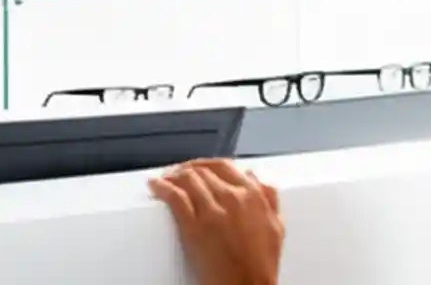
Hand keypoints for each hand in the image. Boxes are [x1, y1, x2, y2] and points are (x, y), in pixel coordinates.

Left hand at [149, 159, 283, 284]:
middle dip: (186, 170)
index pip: (223, 166)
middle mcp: (232, 198)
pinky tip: (155, 186)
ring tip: (164, 179)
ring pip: (187, 179)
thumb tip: (254, 175)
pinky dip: (162, 187)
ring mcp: (212, 211)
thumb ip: (268, 197)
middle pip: (201, 171)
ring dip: (172, 176)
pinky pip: (174, 197)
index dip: (205, 165)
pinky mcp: (194, 226)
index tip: (197, 168)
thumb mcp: (275, 227)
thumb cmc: (261, 265)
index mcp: (252, 196)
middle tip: (176, 174)